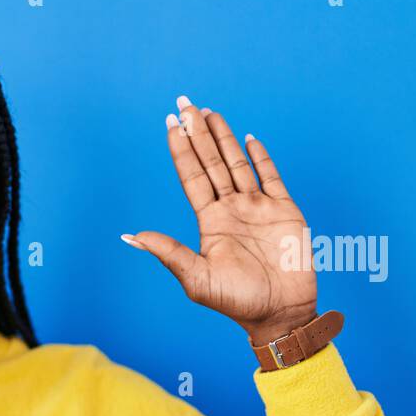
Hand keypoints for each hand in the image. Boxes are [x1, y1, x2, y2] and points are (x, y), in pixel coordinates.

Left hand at [122, 95, 317, 345]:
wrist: (280, 314)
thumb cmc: (236, 303)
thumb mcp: (196, 278)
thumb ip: (168, 252)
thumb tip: (130, 237)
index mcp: (209, 222)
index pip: (192, 176)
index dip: (181, 150)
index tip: (170, 122)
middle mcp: (230, 209)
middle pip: (211, 162)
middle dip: (197, 132)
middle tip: (185, 101)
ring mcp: (258, 207)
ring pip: (237, 163)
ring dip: (224, 136)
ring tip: (209, 111)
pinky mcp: (285, 210)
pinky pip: (271, 176)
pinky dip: (260, 156)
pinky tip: (248, 137)